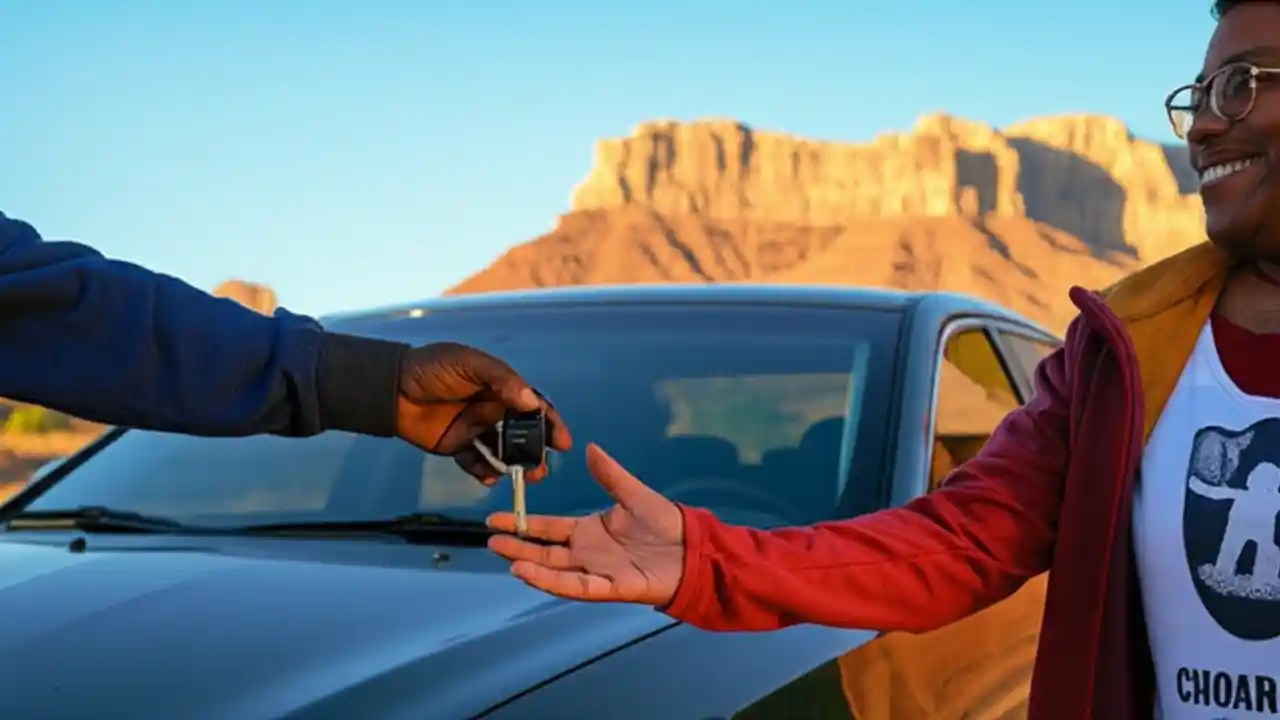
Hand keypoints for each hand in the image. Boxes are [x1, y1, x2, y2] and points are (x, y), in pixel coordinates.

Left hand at [396, 342, 571, 483]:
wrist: (391, 388)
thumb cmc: (432, 368)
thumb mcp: (468, 363)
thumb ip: (501, 380)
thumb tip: (531, 401)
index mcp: (500, 388)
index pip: (533, 406)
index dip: (551, 423)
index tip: (563, 442)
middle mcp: (493, 409)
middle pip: (523, 434)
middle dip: (537, 451)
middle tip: (542, 468)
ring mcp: (476, 429)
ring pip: (504, 452)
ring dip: (516, 466)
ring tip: (523, 478)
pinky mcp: (458, 447)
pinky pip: (478, 463)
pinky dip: (486, 472)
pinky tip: (490, 477)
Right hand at [486, 443, 683, 604]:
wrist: (695, 549)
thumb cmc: (668, 525)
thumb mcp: (634, 494)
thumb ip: (610, 475)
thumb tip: (589, 449)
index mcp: (590, 531)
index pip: (548, 529)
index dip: (523, 525)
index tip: (496, 520)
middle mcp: (589, 554)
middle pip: (545, 552)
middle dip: (518, 547)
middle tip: (491, 540)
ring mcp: (598, 572)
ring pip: (556, 572)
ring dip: (531, 565)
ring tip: (506, 557)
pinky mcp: (612, 588)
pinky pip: (578, 587)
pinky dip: (553, 581)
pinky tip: (531, 574)